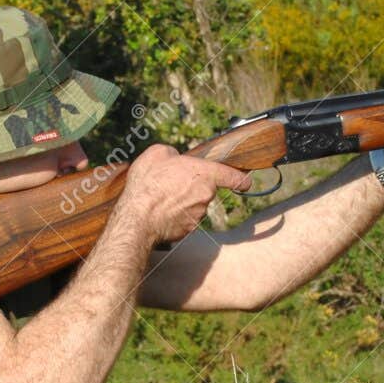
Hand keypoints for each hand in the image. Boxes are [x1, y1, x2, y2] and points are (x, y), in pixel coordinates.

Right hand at [114, 144, 251, 245]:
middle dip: (193, 186)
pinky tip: (159, 211)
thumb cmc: (148, 184)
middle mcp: (206, 195)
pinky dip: (175, 215)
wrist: (138, 218)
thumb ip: (173, 153)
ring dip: (182, 201)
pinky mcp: (188, 230)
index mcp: (205, 174)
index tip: (246, 181)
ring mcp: (198, 215)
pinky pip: (184, 218)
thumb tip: (175, 158)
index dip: (241, 178)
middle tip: (171, 183)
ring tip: (160, 197)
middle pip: (206, 189)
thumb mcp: (157, 153)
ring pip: (194, 204)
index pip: (232, 176)